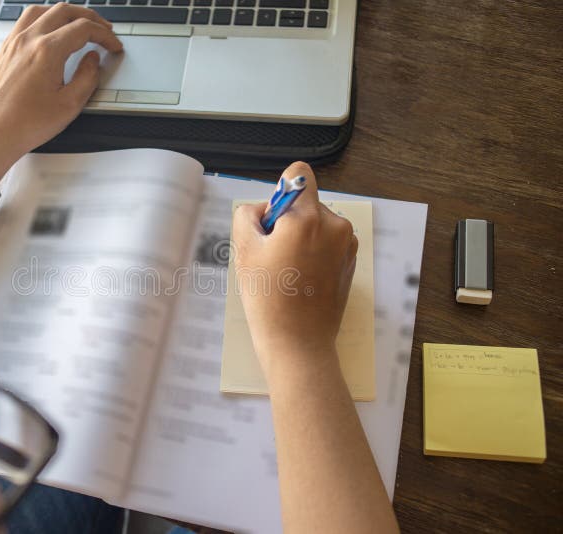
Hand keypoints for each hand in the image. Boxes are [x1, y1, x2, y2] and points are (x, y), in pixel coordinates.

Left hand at [0, 4, 122, 186]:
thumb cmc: (26, 123)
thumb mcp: (69, 105)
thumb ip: (87, 77)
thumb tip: (93, 60)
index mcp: (47, 51)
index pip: (83, 29)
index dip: (104, 35)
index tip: (113, 45)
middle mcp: (28, 40)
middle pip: (64, 11)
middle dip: (89, 17)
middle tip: (103, 29)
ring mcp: (13, 42)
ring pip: (42, 10)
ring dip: (65, 13)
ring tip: (78, 23)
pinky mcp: (5, 49)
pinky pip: (25, 20)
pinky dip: (44, 18)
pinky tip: (50, 31)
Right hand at [231, 162, 357, 378]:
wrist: (298, 343)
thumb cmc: (267, 298)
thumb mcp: (244, 250)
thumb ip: (248, 215)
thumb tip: (262, 209)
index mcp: (308, 217)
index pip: (298, 175)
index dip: (279, 193)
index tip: (272, 222)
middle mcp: (334, 225)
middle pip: (305, 203)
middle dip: (287, 221)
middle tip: (272, 256)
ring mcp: (347, 245)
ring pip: (317, 224)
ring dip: (301, 238)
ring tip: (286, 271)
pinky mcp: (351, 262)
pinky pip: (328, 243)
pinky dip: (314, 253)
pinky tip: (301, 279)